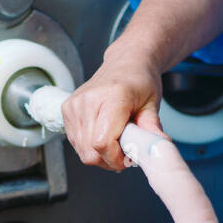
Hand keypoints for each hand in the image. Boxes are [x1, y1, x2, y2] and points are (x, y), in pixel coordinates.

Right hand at [61, 45, 166, 170]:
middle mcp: (88, 100)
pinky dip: (90, 146)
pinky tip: (103, 135)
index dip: (115, 158)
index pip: (102, 143)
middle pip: (90, 151)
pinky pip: (76, 142)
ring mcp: (74, 105)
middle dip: (109, 160)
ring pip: (82, 151)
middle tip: (124, 151)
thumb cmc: (139, 81)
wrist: (125, 63)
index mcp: (112, 97)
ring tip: (115, 140)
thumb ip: (152, 129)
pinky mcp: (67, 110)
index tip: (128, 158)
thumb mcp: (153, 104)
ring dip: (100, 154)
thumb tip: (155, 151)